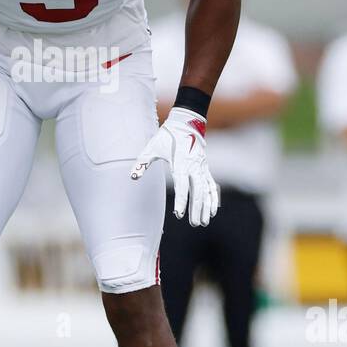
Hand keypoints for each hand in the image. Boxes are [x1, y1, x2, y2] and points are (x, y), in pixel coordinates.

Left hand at [130, 107, 219, 226]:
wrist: (186, 123)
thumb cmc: (167, 136)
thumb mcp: (152, 147)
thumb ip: (142, 162)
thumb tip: (132, 176)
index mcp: (181, 163)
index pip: (182, 186)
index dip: (181, 201)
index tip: (178, 215)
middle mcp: (194, 167)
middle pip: (198, 191)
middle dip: (197, 209)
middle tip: (194, 224)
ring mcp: (202, 168)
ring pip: (207, 190)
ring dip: (207, 207)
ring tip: (205, 222)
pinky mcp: (205, 168)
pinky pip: (211, 186)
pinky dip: (214, 198)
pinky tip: (213, 210)